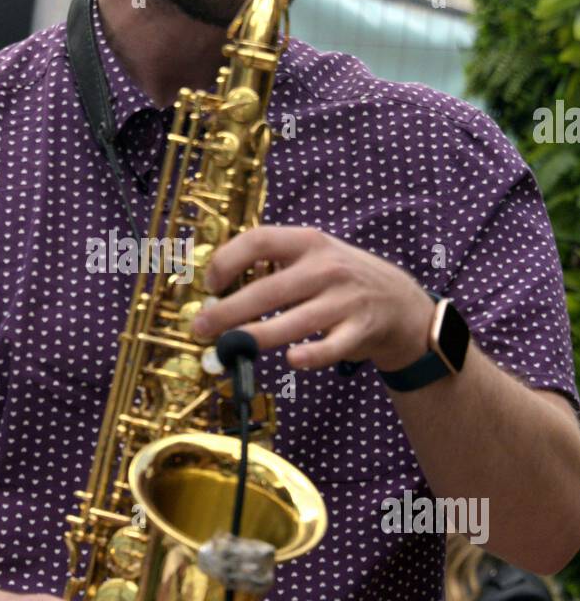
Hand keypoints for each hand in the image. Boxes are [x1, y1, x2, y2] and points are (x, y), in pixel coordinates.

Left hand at [190, 225, 435, 371]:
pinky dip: (312, 355)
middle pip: (268, 289)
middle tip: (202, 328)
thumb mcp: (313, 257)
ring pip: (294, 322)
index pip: (259, 240)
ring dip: (256, 337)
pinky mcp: (359, 330)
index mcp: (308, 242)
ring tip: (229, 349)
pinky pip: (331, 346)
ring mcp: (345, 300)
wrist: (399, 303)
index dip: (227, 260)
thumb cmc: (340, 280)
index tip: (210, 285)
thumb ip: (273, 264)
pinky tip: (291, 359)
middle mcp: (326, 268)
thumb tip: (217, 289)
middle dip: (228, 311)